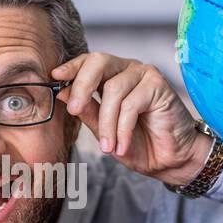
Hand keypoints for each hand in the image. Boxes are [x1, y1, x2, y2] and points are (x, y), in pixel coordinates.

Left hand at [52, 53, 211, 186]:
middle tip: (74, 110)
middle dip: (82, 85)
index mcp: (111, 76)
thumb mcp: (103, 130)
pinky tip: (121, 146)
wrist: (168, 160)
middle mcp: (127, 70)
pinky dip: (122, 129)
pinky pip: (131, 104)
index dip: (71, 67)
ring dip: (106, 124)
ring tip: (107, 147)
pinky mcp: (159, 85)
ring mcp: (144, 75)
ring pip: (113, 90)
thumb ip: (86, 110)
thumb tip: (61, 93)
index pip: (88, 62)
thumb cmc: (137, 143)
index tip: (54, 76)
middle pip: (98, 62)